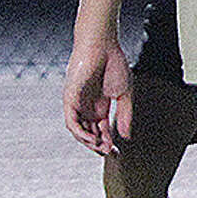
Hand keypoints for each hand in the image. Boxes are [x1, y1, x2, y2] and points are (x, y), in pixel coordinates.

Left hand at [62, 35, 132, 155]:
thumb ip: (125, 115)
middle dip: (98, 145)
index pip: (100, 130)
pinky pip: (71, 120)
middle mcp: (86, 107)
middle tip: (109, 152)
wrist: (102, 45)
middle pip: (89, 133)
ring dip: (88, 142)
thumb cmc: (114, 64)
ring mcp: (77, 103)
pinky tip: (91, 139)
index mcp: (99, 106)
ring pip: (78, 130)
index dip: (107, 142)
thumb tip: (126, 137)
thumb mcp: (124, 94)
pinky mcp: (70, 98)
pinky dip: (80, 132)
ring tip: (101, 147)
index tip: (116, 151)